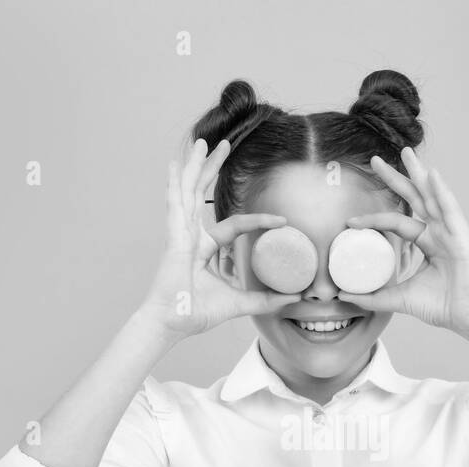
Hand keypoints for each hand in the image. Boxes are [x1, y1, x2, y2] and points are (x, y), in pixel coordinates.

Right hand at [138, 138, 295, 337]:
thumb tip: (295, 297)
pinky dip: (174, 183)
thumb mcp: (239, 303)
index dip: (258, 220)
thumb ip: (264, 299)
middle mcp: (191, 236)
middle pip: (201, 194)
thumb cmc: (196, 313)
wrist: (173, 322)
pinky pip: (175, 204)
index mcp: (204, 248)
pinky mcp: (174, 236)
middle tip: (224, 145)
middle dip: (212, 169)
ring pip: (189, 191)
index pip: (235, 224)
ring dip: (197, 165)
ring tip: (205, 143)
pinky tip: (175, 164)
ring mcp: (180, 233)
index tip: (283, 221)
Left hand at [340, 146, 468, 336]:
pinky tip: (432, 175)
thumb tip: (343, 295)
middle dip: (395, 178)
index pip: (396, 222)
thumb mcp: (400, 298)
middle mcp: (438, 232)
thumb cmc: (442, 307)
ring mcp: (451, 232)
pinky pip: (450, 210)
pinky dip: (442, 192)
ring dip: (418, 173)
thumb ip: (374, 296)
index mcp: (426, 242)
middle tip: (374, 160)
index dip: (373, 219)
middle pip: (414, 199)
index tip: (350, 221)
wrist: (467, 319)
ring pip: (431, 197)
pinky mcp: (462, 237)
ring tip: (406, 153)